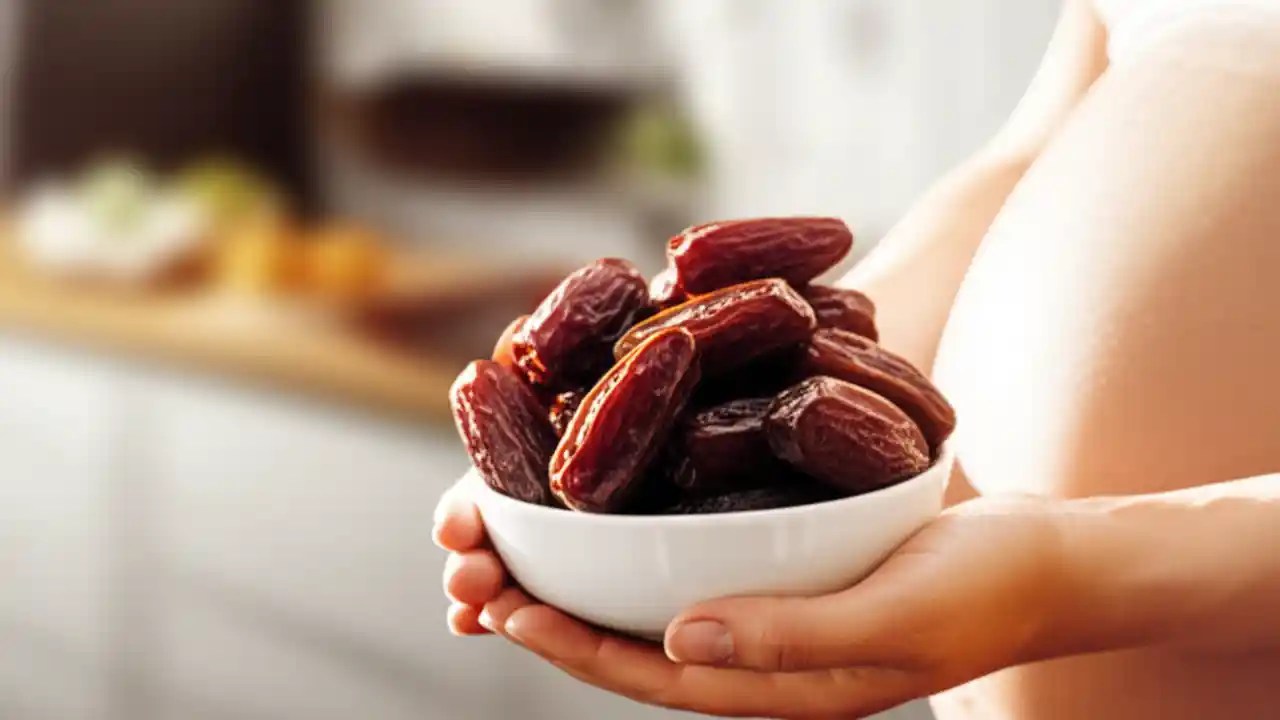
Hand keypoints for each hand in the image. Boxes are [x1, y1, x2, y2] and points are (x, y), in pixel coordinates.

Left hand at [434, 481, 1070, 718]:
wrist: (1052, 560)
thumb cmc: (984, 590)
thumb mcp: (893, 616)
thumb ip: (790, 638)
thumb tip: (677, 639)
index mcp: (784, 691)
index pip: (652, 678)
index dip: (573, 649)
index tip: (504, 607)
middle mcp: (767, 660)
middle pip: (638, 647)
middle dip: (559, 618)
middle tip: (484, 574)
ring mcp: (778, 618)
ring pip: (660, 607)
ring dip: (592, 584)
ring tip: (527, 547)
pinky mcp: (793, 574)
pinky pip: (702, 566)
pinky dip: (649, 547)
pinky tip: (620, 512)